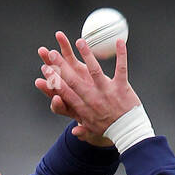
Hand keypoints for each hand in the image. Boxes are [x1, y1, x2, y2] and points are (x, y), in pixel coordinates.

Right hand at [34, 30, 140, 144]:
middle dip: (60, 65)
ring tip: (79, 41)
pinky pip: (121, 67)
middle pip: (73, 80)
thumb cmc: (110, 131)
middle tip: (51, 52)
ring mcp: (107, 91)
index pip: (65, 92)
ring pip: (95, 70)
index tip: (45, 68)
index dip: (53, 79)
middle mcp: (93, 99)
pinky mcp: (121, 87)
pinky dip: (121, 54)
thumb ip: (83, 130)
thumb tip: (74, 132)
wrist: (129, 133)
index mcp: (83, 109)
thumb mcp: (93, 133)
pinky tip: (118, 41)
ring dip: (86, 54)